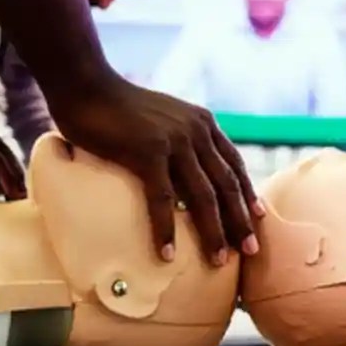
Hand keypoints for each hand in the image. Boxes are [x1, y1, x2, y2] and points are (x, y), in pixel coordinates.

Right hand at [51, 77, 262, 265]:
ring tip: (219, 261)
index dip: (248, 193)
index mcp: (202, 123)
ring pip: (202, 196)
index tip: (259, 218)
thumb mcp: (162, 119)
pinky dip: (166, 230)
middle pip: (226, 184)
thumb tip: (184, 172)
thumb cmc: (118, 107)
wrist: (86, 85)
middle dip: (240, 220)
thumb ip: (179, 139)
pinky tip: (167, 254)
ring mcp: (174, 141)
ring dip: (213, 232)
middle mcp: (196, 131)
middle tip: (251, 250)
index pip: (234, 164)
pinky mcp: (147, 152)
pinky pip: (163, 199)